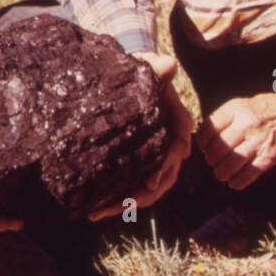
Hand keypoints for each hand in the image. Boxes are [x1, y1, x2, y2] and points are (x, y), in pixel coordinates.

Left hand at [87, 51, 192, 220]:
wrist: (129, 79)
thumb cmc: (139, 71)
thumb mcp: (147, 65)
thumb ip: (157, 66)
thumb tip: (169, 64)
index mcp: (177, 121)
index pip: (178, 143)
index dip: (168, 162)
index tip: (152, 180)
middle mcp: (170, 143)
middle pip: (165, 175)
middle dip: (142, 194)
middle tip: (116, 205)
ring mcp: (156, 156)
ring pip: (150, 188)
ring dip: (126, 203)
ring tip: (97, 211)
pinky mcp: (140, 163)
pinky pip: (135, 186)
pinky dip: (119, 199)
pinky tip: (96, 207)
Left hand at [196, 92, 275, 190]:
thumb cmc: (266, 109)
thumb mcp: (243, 104)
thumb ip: (225, 119)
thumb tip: (205, 138)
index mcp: (236, 109)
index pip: (209, 129)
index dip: (202, 142)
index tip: (204, 147)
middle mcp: (246, 125)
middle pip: (218, 149)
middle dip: (211, 160)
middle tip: (213, 162)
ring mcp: (258, 141)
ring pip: (230, 164)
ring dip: (221, 173)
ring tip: (221, 174)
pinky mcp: (269, 156)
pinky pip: (248, 174)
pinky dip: (238, 182)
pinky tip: (234, 183)